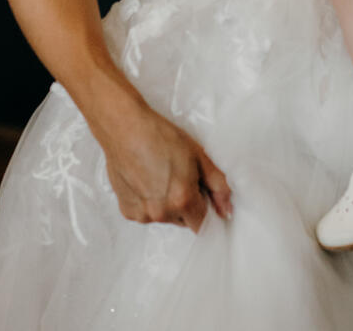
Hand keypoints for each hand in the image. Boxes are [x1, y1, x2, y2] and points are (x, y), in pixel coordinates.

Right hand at [101, 103, 232, 230]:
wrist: (126, 128)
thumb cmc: (161, 136)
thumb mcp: (198, 155)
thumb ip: (218, 185)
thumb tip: (226, 209)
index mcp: (182, 200)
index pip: (202, 224)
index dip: (205, 207)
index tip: (201, 193)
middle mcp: (161, 213)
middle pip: (184, 220)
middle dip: (187, 203)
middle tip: (180, 176)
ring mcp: (142, 215)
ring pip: (165, 217)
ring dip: (167, 203)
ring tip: (160, 174)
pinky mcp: (127, 211)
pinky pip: (146, 213)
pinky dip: (149, 201)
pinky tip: (146, 179)